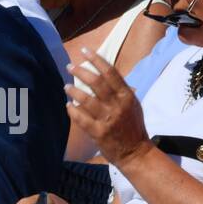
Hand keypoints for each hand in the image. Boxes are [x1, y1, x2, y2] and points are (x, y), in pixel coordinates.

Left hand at [65, 48, 153, 168]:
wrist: (136, 153)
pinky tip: (67, 105)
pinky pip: (81, 119)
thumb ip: (121, 90)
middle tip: (70, 67)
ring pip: (86, 100)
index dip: (96, 59)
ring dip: (74, 90)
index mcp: (127, 96)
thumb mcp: (133, 105)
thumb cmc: (133, 127)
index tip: (84, 51)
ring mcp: (108, 119)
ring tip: (66, 86)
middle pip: (96, 83)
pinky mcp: (99, 133)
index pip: (110, 72)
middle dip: (81, 71)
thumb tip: (106, 74)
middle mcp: (118, 105)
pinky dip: (72, 111)